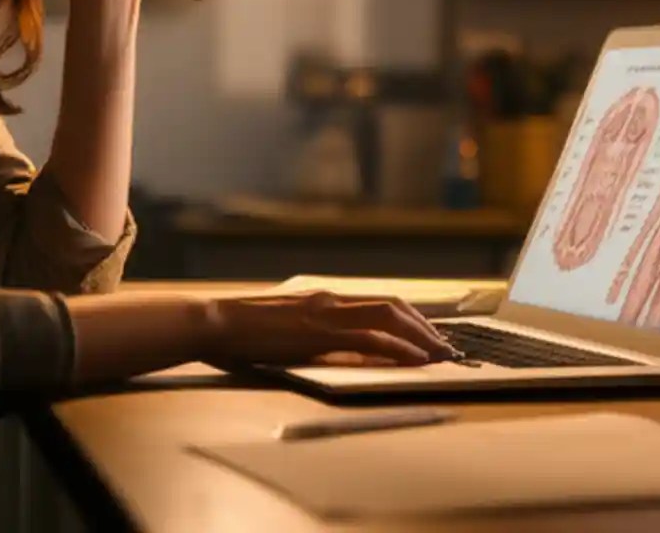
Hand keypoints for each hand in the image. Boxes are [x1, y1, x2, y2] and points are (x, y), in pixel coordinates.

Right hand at [194, 292, 461, 367]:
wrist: (214, 323)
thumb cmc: (242, 332)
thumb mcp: (286, 328)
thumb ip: (314, 334)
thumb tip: (342, 350)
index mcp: (324, 299)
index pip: (380, 303)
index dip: (411, 319)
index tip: (429, 336)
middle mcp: (331, 300)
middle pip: (393, 307)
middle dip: (424, 327)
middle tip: (445, 347)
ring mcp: (326, 314)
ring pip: (388, 318)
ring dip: (419, 336)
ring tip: (439, 354)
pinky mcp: (319, 333)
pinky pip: (369, 339)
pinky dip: (397, 348)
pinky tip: (414, 360)